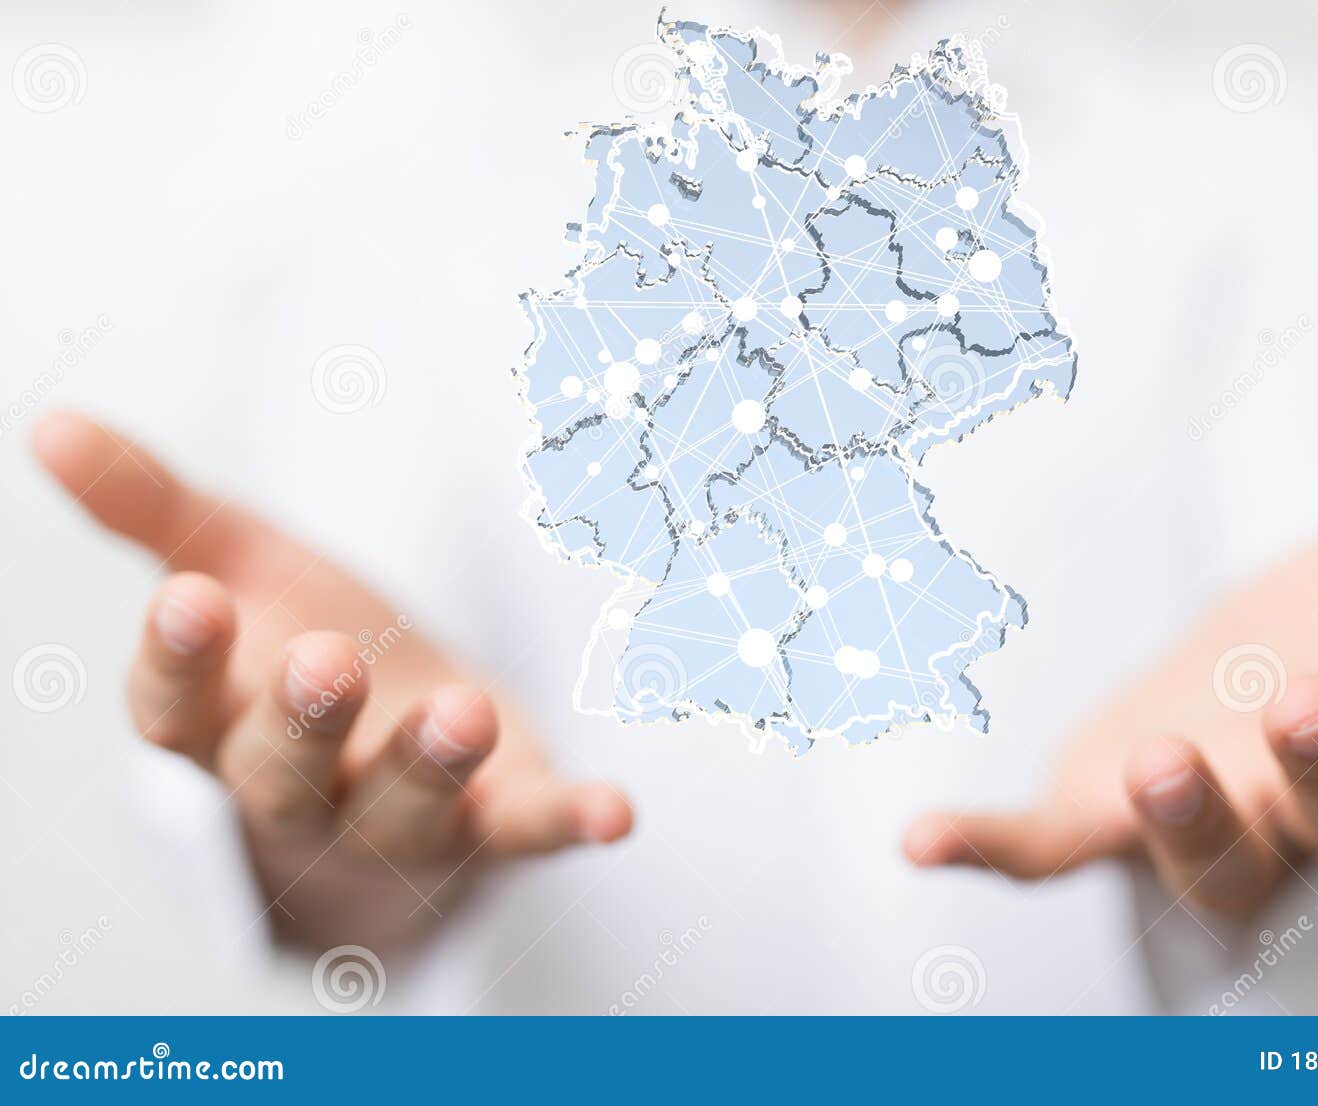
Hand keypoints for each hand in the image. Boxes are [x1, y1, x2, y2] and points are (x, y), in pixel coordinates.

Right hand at [34, 411, 631, 953]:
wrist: (391, 743)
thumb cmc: (301, 644)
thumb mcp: (232, 564)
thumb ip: (152, 509)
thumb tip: (49, 426)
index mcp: (218, 720)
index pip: (175, 705)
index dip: (181, 659)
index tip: (192, 599)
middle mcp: (299, 785)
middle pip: (283, 771)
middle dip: (304, 721)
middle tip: (325, 662)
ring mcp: (396, 816)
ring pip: (402, 809)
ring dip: (430, 766)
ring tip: (461, 712)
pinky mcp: (488, 824)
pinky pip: (522, 832)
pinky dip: (562, 822)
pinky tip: (613, 811)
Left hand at [903, 420, 1317, 914]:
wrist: (1202, 704)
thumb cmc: (1298, 642)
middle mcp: (1304, 802)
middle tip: (1302, 700)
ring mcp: (1204, 826)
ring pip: (1218, 864)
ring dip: (1189, 817)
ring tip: (1155, 756)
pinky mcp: (1103, 831)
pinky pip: (1051, 857)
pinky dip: (992, 850)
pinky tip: (924, 839)